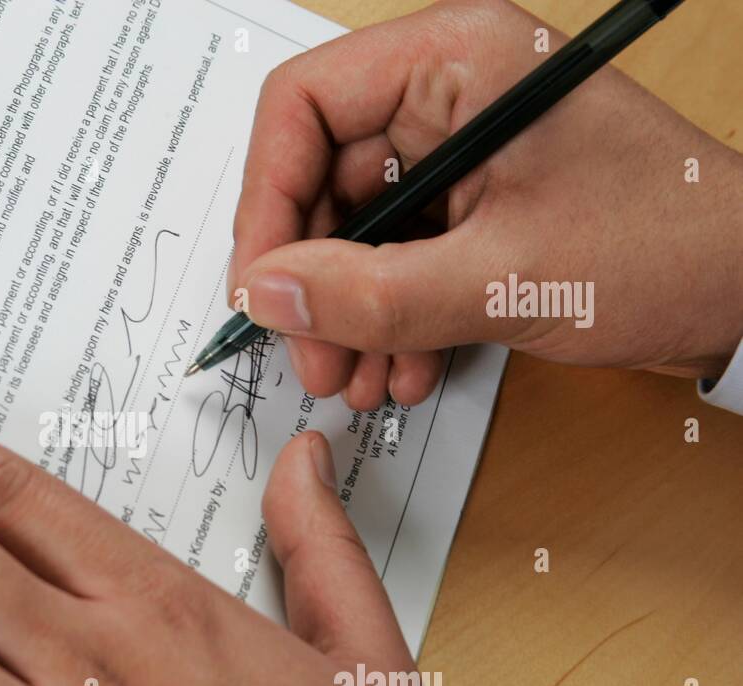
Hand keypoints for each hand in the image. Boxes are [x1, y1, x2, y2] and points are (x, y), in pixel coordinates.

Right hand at [231, 0, 742, 409]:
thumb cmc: (666, 249)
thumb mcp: (503, 278)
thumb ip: (370, 292)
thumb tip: (263, 293)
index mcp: (456, 61)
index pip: (302, 105)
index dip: (266, 199)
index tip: (262, 286)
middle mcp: (448, 94)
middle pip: (319, 177)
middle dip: (312, 280)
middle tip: (315, 359)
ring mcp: (459, 151)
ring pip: (351, 229)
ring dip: (347, 313)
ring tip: (362, 378)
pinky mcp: (471, 203)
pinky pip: (393, 255)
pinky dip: (386, 317)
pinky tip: (405, 367)